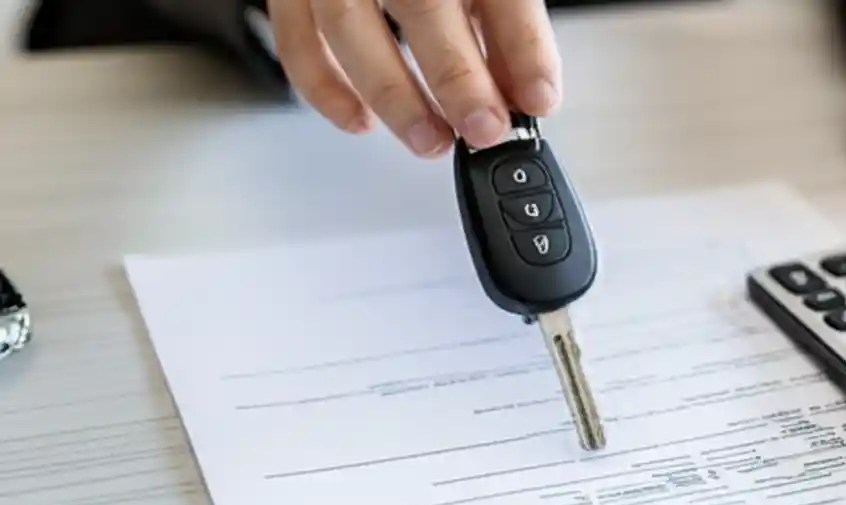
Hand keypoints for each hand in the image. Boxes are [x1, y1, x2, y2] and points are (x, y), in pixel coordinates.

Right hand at [267, 0, 561, 155]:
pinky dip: (325, 88)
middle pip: (422, 4)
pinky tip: (362, 122)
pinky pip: (296, 37)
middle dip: (457, 78)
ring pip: (350, 25)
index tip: (540, 99)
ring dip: (394, 95)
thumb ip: (504, 22)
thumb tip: (524, 90)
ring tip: (431, 140)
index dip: (524, 46)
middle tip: (485, 129)